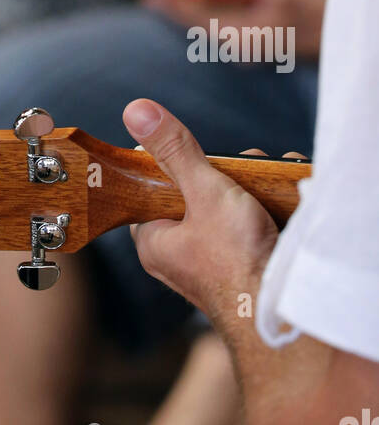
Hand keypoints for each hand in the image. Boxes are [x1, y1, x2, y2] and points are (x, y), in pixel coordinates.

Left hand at [123, 99, 278, 333]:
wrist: (285, 312)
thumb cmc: (236, 262)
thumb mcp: (203, 191)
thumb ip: (174, 151)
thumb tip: (137, 112)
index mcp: (155, 242)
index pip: (152, 190)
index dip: (174, 166)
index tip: (199, 155)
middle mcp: (180, 255)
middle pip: (195, 194)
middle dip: (226, 175)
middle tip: (242, 169)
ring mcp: (215, 263)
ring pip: (228, 207)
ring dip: (252, 188)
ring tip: (268, 181)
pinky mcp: (247, 267)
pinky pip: (252, 226)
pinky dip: (270, 208)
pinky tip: (287, 197)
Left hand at [142, 0, 327, 58]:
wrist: (344, 39)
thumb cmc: (318, 12)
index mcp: (240, 38)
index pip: (192, 15)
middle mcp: (235, 46)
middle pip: (192, 16)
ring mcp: (241, 45)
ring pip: (202, 17)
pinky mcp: (247, 38)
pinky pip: (216, 17)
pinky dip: (203, 1)